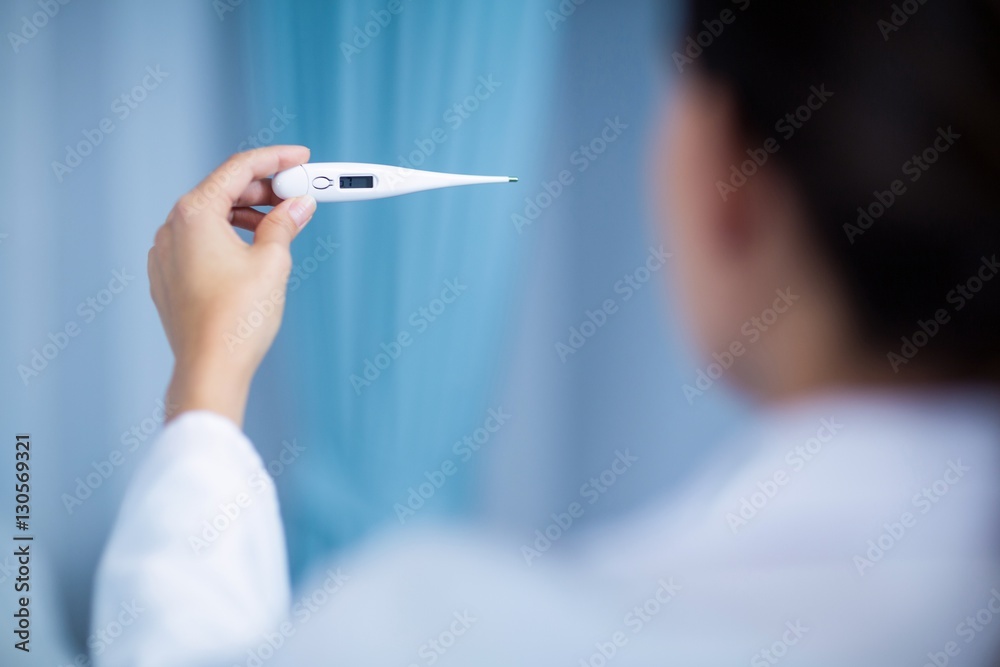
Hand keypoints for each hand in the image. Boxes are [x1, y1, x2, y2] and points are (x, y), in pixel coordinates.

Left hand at [148, 145, 316, 425]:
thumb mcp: (273, 262)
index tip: (301, 158)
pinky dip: (229, 238)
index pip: (238, 169)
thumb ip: (285, 224)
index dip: (275, 159)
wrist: (210, 369)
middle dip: (264, 190)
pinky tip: (254, 251)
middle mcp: (172, 229)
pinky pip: (200, 244)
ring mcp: (166, 255)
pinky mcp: (169, 279)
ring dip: (248, 215)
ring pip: (212, 219)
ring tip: (282, 226)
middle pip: (223, 191)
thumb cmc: (236, 319)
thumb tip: (298, 206)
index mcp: (194, 214)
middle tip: (299, 193)